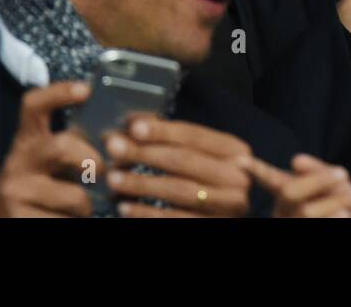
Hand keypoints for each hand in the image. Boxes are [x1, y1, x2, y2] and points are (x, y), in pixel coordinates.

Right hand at [0, 81, 100, 217]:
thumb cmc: (34, 185)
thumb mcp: (45, 160)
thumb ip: (71, 145)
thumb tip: (116, 135)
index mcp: (27, 140)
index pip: (34, 106)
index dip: (59, 92)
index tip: (85, 89)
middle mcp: (18, 161)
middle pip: (62, 146)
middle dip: (93, 159)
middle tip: (104, 171)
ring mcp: (16, 191)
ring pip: (75, 195)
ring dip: (89, 205)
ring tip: (83, 207)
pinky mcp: (18, 218)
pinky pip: (65, 221)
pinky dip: (75, 222)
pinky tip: (66, 219)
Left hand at [104, 116, 251, 217]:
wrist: (231, 214)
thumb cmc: (212, 180)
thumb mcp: (204, 156)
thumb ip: (175, 141)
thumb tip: (135, 124)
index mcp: (235, 151)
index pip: (194, 136)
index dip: (163, 131)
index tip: (134, 127)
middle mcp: (236, 177)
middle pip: (184, 161)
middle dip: (145, 153)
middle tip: (114, 148)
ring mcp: (228, 205)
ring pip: (179, 190)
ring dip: (142, 183)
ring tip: (114, 178)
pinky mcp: (214, 226)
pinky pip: (176, 219)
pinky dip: (147, 213)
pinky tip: (125, 207)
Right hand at [242, 153, 350, 217]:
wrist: (349, 222)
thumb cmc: (338, 206)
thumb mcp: (329, 186)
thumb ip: (316, 172)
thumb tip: (295, 161)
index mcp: (286, 197)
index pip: (269, 179)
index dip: (256, 169)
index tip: (240, 160)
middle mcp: (284, 213)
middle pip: (290, 193)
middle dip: (318, 179)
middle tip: (344, 172)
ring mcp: (293, 223)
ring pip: (308, 212)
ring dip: (337, 201)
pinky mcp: (308, 234)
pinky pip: (323, 225)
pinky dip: (338, 218)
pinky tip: (349, 215)